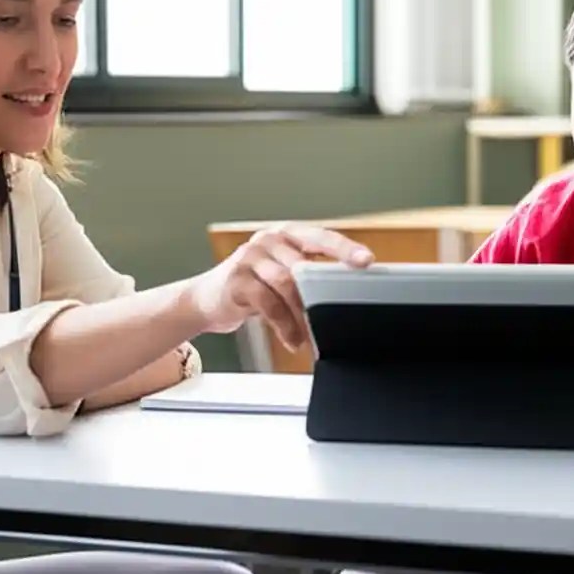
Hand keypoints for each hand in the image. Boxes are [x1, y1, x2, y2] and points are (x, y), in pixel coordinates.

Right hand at [186, 223, 373, 350]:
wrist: (206, 300)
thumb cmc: (253, 287)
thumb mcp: (282, 276)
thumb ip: (307, 276)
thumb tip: (347, 295)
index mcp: (287, 234)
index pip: (321, 237)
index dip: (345, 249)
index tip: (366, 261)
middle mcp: (269, 239)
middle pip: (304, 263)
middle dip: (324, 292)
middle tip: (339, 312)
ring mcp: (250, 257)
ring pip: (287, 283)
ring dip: (302, 314)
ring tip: (310, 336)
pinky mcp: (236, 279)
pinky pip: (267, 302)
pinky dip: (284, 325)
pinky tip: (292, 339)